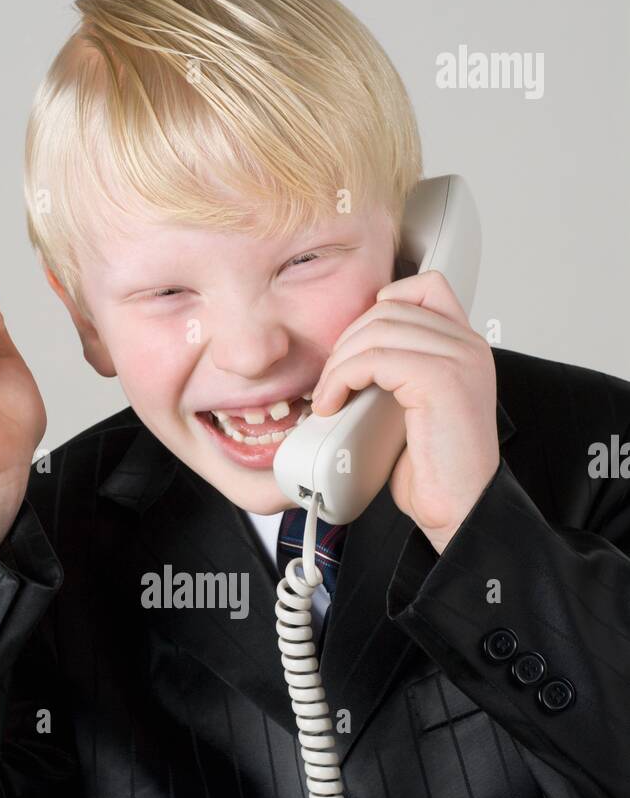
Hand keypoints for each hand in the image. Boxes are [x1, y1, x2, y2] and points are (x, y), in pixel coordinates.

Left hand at [309, 270, 498, 552]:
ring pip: (377, 329)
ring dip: (339, 363)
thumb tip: (351, 359)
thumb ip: (398, 373)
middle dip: (347, 342)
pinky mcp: (440, 379)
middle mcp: (468, 346)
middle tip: (332, 382)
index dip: (382, 306)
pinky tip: (334, 404)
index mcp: (466, 348)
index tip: (357, 348)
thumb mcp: (414, 409)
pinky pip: (374, 358)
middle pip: (390, 307)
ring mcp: (458, 359)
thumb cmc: (437, 472)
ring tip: (329, 397)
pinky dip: (343, 378)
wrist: (460, 509)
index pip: (424, 288)